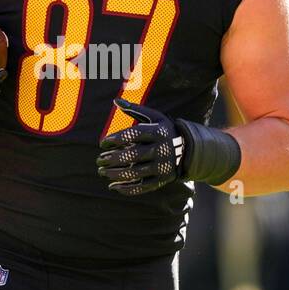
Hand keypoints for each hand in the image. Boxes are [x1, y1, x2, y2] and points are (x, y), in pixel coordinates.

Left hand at [96, 97, 242, 194]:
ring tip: (102, 171)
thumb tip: (115, 100)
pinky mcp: (162, 180)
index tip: (102, 143)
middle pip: (132, 155)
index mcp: (158, 132)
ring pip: (135, 173)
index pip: (133, 134)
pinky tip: (113, 186)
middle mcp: (161, 149)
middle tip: (99, 160)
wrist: (188, 149)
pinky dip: (126, 189)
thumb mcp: (155, 117)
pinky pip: (142, 187)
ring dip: (115, 174)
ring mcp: (162, 166)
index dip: (115, 139)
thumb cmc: (164, 130)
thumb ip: (135, 109)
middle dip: (112, 159)